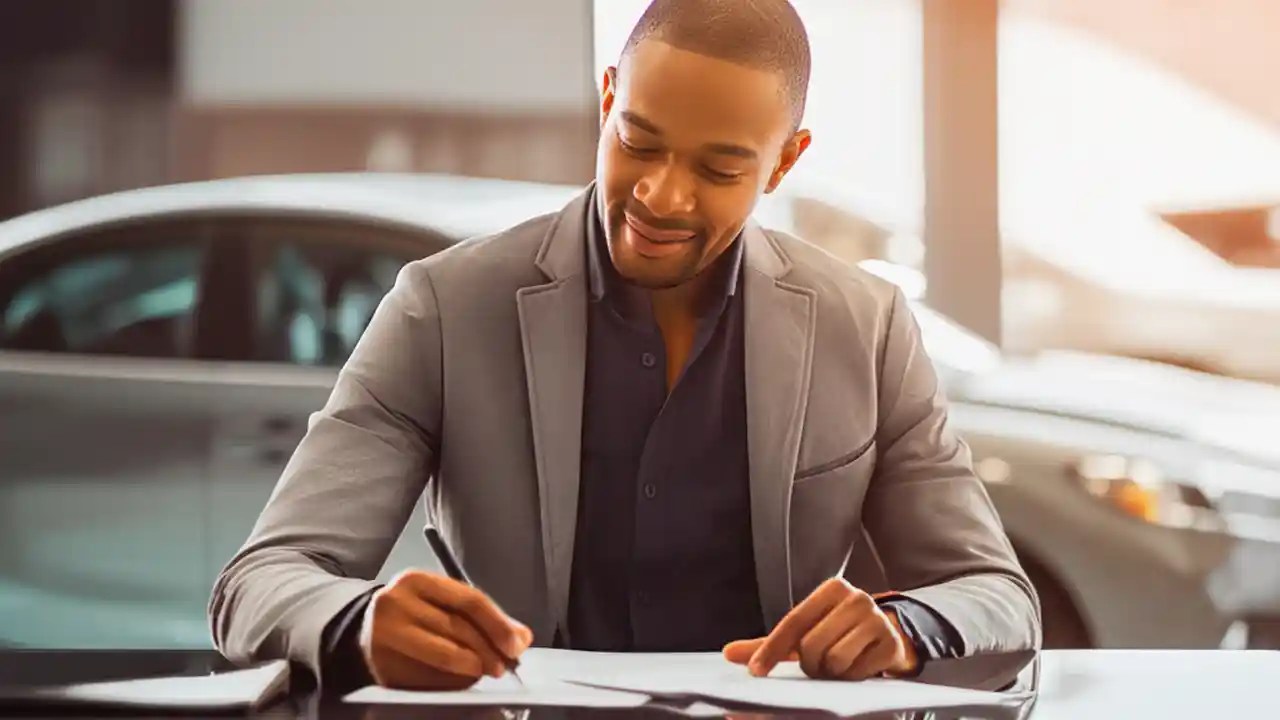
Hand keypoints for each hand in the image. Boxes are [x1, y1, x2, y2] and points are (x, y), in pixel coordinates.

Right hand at [360, 569, 532, 689]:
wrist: (363, 630)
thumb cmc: (415, 614)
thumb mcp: (442, 602)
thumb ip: (482, 616)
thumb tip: (521, 638)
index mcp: (417, 580)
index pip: (469, 600)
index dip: (498, 624)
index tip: (517, 644)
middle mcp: (396, 603)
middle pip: (457, 628)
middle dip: (488, 650)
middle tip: (504, 665)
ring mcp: (385, 635)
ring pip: (443, 654)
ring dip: (473, 667)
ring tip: (486, 671)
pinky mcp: (381, 665)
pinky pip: (427, 677)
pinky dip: (452, 682)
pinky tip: (463, 680)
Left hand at [722, 578, 918, 680]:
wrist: (888, 636)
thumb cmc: (839, 632)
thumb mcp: (807, 632)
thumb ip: (771, 643)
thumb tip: (729, 653)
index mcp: (833, 588)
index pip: (793, 621)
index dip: (772, 648)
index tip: (756, 670)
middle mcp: (857, 598)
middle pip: (812, 644)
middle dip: (809, 663)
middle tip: (816, 664)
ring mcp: (877, 620)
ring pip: (834, 660)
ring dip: (829, 672)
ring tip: (835, 666)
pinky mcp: (890, 644)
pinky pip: (856, 672)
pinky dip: (850, 677)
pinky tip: (855, 667)